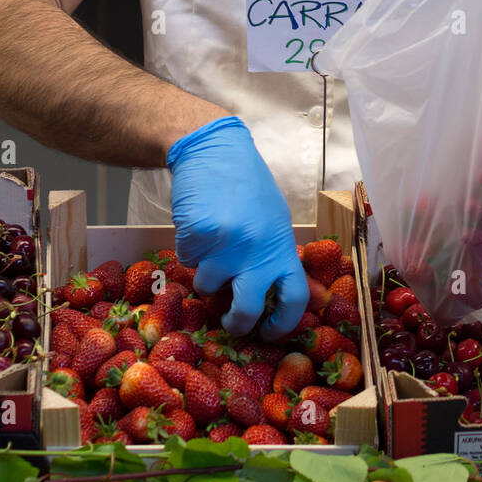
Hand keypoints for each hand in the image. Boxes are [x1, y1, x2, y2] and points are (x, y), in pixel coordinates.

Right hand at [166, 115, 307, 338]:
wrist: (214, 148)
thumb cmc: (246, 184)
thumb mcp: (272, 220)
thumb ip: (272, 254)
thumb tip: (271, 293)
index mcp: (282, 246)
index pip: (295, 298)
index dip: (282, 324)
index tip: (268, 332)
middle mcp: (257, 250)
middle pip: (247, 310)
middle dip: (235, 323)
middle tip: (229, 321)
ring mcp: (226, 245)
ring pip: (206, 285)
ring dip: (204, 271)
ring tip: (209, 243)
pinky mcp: (197, 236)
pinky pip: (186, 259)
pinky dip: (187, 247)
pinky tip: (196, 222)